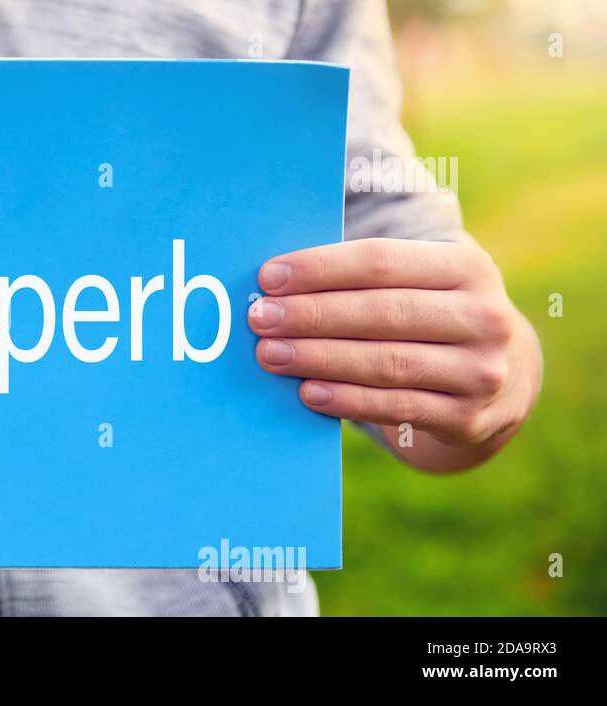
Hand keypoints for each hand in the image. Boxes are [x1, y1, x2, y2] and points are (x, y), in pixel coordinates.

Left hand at [247, 237, 541, 471]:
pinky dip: (346, 400)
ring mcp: (480, 371)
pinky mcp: (467, 417)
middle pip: (382, 312)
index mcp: (467, 269)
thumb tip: (278, 280)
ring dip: (319, 358)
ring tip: (270, 354)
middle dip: (312, 314)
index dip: (321, 268)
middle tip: (260, 318)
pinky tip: (307, 392)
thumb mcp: (423, 283)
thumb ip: (365, 276)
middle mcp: (484, 317)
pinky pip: (393, 406)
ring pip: (385, 362)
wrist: (504, 377)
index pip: (382, 261)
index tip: (269, 276)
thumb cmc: (433, 316)